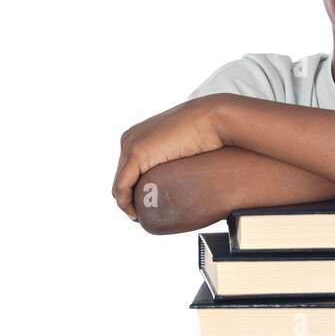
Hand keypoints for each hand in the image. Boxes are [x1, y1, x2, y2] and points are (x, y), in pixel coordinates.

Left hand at [113, 96, 226, 220]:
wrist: (215, 118)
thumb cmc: (209, 131)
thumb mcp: (184, 145)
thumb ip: (175, 156)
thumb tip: (184, 171)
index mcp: (138, 136)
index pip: (128, 170)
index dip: (133, 191)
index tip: (146, 206)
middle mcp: (129, 139)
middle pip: (122, 178)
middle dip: (129, 199)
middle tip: (143, 216)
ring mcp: (131, 145)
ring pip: (119, 185)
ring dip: (126, 204)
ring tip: (140, 217)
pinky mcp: (138, 153)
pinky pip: (122, 186)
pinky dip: (125, 203)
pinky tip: (136, 214)